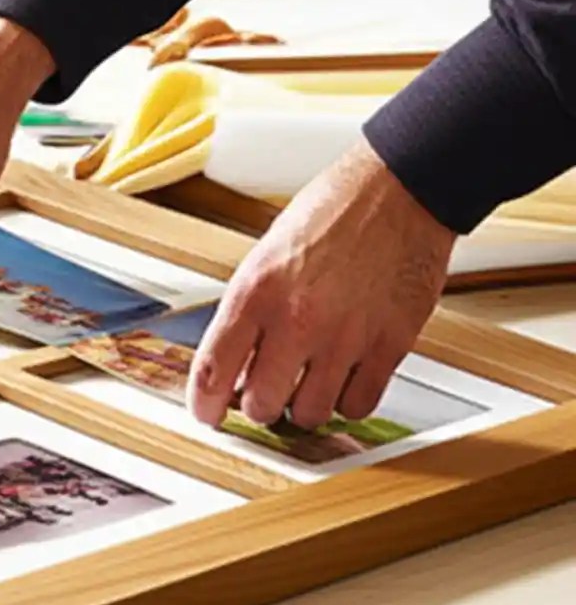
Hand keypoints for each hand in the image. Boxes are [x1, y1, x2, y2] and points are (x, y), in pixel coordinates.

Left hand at [186, 139, 455, 428]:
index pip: (212, 371)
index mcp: (256, 292)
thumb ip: (249, 311)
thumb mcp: (266, 254)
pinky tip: (344, 379)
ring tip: (308, 382)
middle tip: (266, 390)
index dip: (205, 405)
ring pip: (309, 414)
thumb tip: (234, 364)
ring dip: (303, 406)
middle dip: (258, 404)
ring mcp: (345, 336)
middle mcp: (297, 319)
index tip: (208, 414)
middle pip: (261, 405)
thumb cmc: (333, 213)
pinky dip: (347, 401)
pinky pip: (358, 405)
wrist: (401, 190)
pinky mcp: (389, 345)